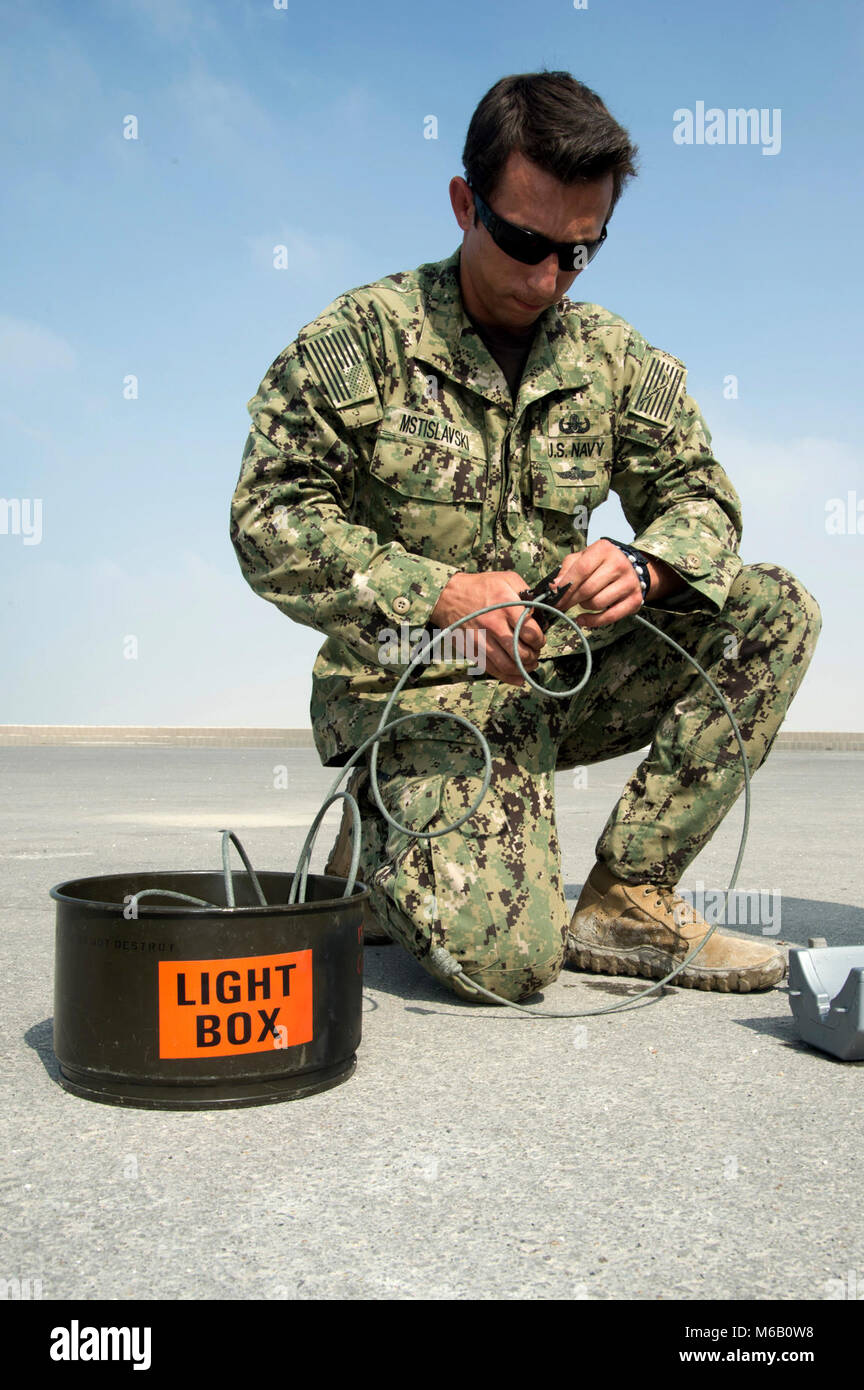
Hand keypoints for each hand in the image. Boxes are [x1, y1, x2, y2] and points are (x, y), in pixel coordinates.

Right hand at [429, 570, 544, 684]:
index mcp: (506, 606)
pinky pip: (493, 670)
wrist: (448, 596)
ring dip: (523, 668)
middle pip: (521, 652)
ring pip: (508, 665)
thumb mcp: (507, 578)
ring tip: (529, 664)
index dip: (540, 640)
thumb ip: (527, 593)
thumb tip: (540, 612)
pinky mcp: (472, 651)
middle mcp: (493, 625)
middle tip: (535, 652)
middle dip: (534, 656)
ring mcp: (481, 640)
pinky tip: (519, 677)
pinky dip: (509, 677)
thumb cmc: (481, 587)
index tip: (539, 639)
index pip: (531, 633)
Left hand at [556, 542, 685, 628]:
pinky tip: (582, 619)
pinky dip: (593, 621)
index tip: (554, 596)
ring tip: (582, 602)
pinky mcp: (635, 600)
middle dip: (571, 600)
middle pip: (588, 589)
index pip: (581, 570)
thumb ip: (567, 569)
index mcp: (604, 550)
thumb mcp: (583, 557)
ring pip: (597, 603)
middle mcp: (619, 564)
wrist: (631, 568)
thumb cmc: (601, 563)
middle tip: (562, 605)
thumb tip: (554, 587)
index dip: (565, 586)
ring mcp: (629, 583)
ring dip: (584, 606)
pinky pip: (610, 617)